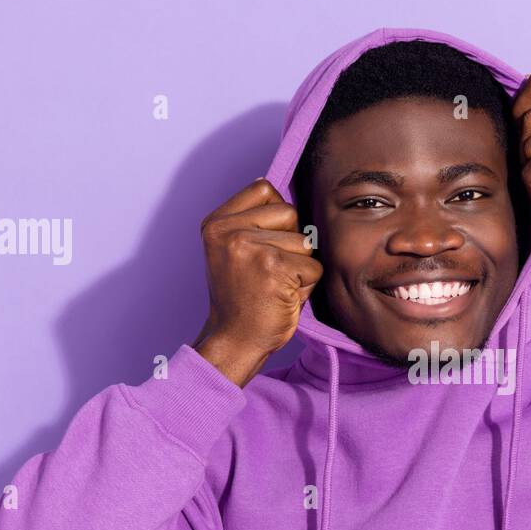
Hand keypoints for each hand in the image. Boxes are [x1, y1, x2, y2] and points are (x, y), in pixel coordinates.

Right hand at [192, 178, 322, 386]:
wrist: (234, 341)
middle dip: (292, 243)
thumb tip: (282, 192)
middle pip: (290, 212)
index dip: (277, 215)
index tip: (266, 245)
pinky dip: (306, 287)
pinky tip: (282, 297)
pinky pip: (314, 267)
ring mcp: (249, 248)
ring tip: (276, 286)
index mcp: (216, 223)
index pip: (264, 188)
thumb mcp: (234, 251)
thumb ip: (253, 222)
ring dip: (301, 268)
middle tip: (270, 271)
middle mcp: (228, 231)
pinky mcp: (273, 268)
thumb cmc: (243, 298)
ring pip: (306, 242)